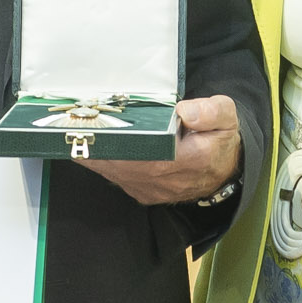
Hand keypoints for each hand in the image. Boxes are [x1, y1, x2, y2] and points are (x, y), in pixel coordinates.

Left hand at [87, 95, 242, 206]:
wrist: (219, 172)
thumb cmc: (217, 140)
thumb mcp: (226, 118)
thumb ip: (212, 111)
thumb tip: (185, 111)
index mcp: (191, 157)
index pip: (154, 147)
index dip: (124, 136)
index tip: (103, 120)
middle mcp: (166, 177)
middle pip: (123, 160)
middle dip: (99, 140)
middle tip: (77, 119)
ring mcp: (150, 188)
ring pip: (113, 170)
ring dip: (93, 150)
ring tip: (75, 128)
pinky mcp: (139, 192)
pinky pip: (113, 176)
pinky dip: (97, 160)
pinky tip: (85, 143)